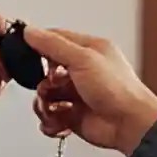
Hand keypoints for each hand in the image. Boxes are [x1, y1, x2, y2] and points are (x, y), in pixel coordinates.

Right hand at [23, 27, 156, 155]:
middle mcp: (81, 71)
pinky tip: (60, 122)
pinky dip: (50, 122)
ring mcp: (76, 94)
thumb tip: (31, 31)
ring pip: (45, 96)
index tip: (27, 53)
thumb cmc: (117, 90)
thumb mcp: (83, 59)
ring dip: (45, 105)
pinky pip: (49, 117)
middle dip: (44, 83)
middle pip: (45, 71)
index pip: (55, 40)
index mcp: (88, 50)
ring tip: (58, 108)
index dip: (38, 46)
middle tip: (55, 87)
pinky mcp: (73, 115)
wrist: (129, 125)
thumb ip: (54, 45)